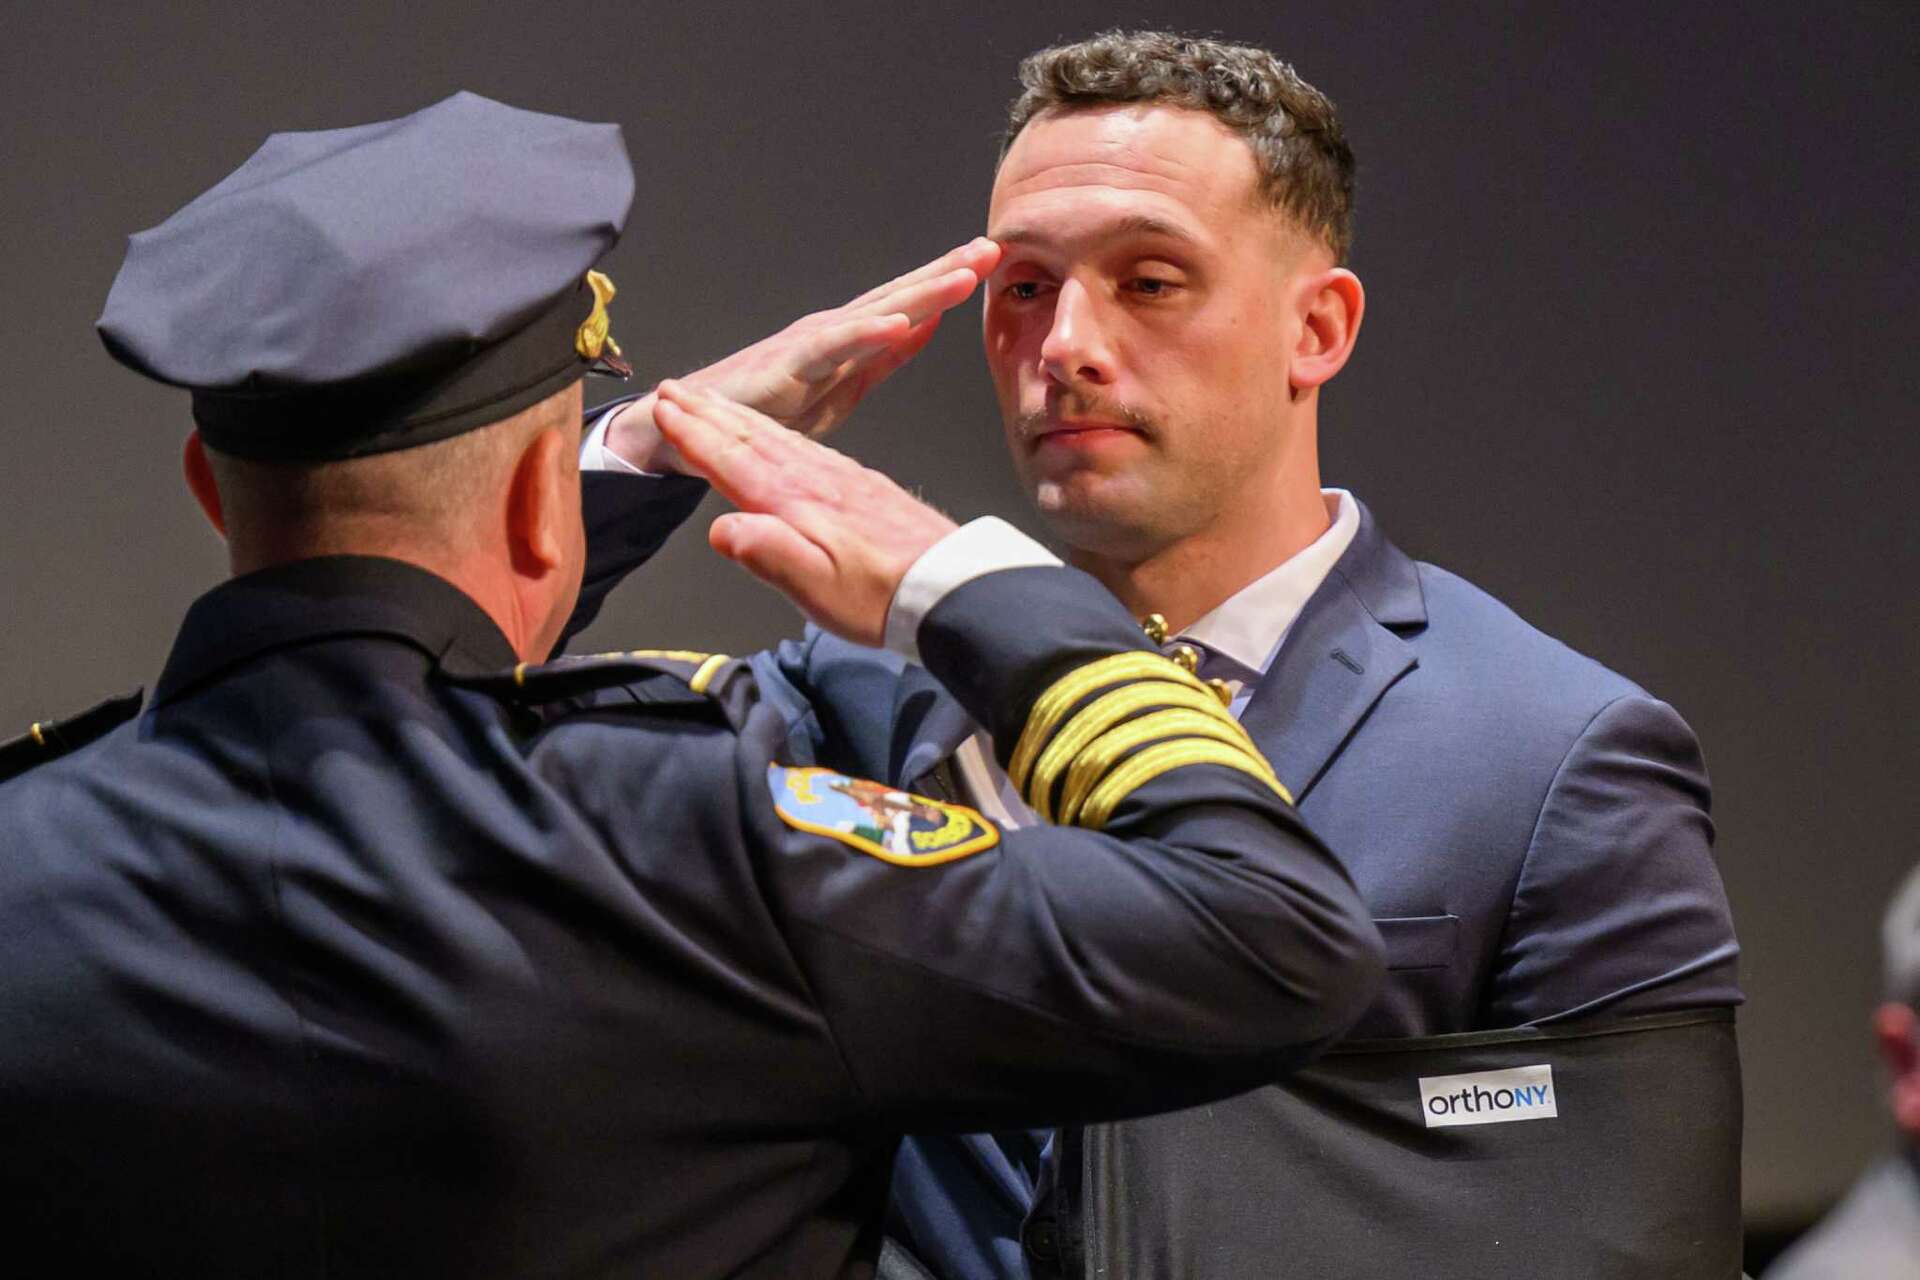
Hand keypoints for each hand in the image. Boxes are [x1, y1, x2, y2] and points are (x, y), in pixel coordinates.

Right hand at [605, 238, 1000, 471]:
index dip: (948, 281)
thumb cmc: (767, 410)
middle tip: (992, 248)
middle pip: (898, 295)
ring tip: (963, 275)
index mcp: (851, 339)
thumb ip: (882, 359)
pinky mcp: (789, 366)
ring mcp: (811, 343)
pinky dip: (869, 333)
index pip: (907, 304)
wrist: (693, 427)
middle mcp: (833, 330)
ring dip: (920, 292)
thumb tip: (924, 327)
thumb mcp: (841, 388)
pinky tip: (902, 322)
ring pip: (875, 312)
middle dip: (946, 271)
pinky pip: (835, 348)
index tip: (991, 261)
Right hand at [651, 379, 956, 645]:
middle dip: (710, 412)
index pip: (732, 460)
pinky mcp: (866, 487)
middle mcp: (817, 479)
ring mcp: (844, 479)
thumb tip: (720, 529)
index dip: (694, 435)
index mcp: (797, 500)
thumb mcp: (817, 586)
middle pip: (752, 436)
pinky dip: (782, 434)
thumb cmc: (884, 597)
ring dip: (741, 418)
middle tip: (676, 389)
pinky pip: (810, 448)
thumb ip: (768, 553)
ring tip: (715, 404)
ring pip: (781, 437)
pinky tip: (782, 438)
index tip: (662, 411)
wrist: (954, 588)